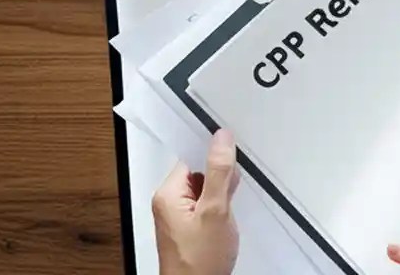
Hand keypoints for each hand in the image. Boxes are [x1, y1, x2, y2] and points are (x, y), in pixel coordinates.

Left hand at [153, 130, 240, 274]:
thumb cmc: (199, 260)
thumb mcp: (215, 211)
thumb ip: (219, 172)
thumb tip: (221, 138)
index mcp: (168, 194)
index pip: (192, 158)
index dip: (213, 157)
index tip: (231, 159)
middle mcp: (169, 202)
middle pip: (200, 173)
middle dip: (220, 180)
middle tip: (228, 199)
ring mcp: (179, 216)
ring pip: (206, 190)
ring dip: (221, 197)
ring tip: (225, 215)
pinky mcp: (189, 227)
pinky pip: (206, 207)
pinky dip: (219, 210)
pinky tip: (223, 223)